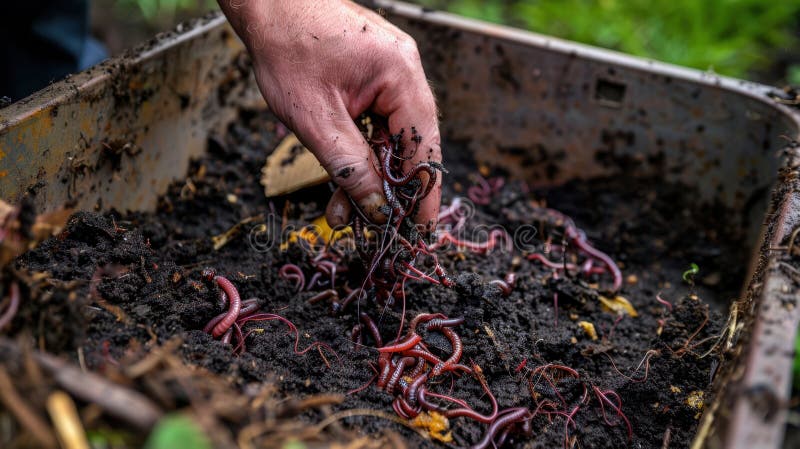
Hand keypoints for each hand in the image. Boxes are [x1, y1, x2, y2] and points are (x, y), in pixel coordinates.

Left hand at [218, 0, 441, 231]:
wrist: (268, 3)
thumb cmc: (287, 49)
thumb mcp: (316, 120)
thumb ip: (350, 168)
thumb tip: (377, 209)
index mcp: (400, 75)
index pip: (424, 146)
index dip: (422, 193)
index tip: (419, 230)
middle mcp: (405, 70)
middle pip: (411, 144)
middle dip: (389, 188)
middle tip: (374, 226)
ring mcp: (392, 70)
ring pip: (391, 136)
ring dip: (370, 173)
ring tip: (343, 208)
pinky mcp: (375, 73)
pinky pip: (378, 120)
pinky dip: (363, 149)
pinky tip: (344, 175)